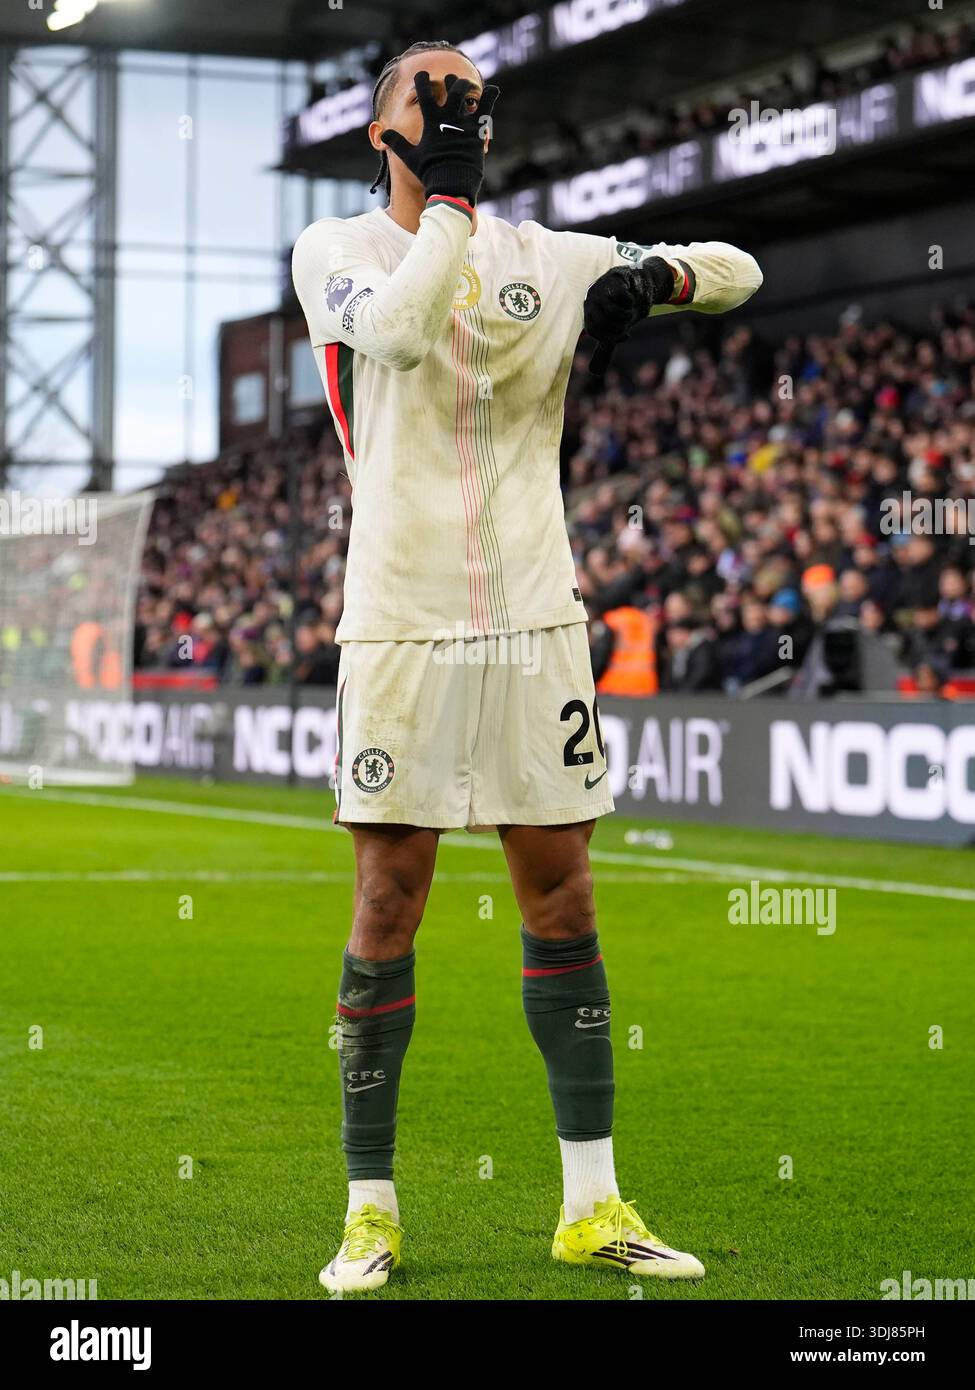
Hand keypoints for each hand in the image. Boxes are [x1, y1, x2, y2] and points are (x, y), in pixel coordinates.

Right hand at [380, 71, 500, 205]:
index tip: (422, 74)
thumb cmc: (429, 172)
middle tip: (450, 81)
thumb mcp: (410, 157)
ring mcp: (463, 123)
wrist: (451, 186)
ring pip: (466, 94)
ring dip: (466, 85)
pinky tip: (494, 89)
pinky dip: (491, 97)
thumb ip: (397, 142)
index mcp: (431, 121)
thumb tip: (383, 133)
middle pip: (451, 88)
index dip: (422, 80)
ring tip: (465, 84)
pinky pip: (486, 109)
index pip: (424, 93)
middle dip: (450, 80)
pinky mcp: (477, 131)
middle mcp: (448, 117)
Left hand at [584, 258, 676, 376]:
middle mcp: (591, 297)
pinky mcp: (614, 276)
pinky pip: (620, 296)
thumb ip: (604, 351)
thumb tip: (594, 373)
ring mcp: (602, 285)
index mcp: (588, 311)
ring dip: (626, 315)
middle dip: (620, 327)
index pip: (594, 331)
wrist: (645, 287)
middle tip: (628, 322)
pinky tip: (632, 298)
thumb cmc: (627, 310)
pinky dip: (630, 302)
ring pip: (611, 310)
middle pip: (603, 322)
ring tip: (629, 311)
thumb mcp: (615, 332)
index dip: (612, 336)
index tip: (625, 335)